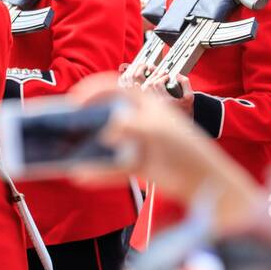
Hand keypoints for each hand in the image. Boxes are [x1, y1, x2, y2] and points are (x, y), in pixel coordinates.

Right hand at [66, 74, 262, 232]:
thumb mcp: (157, 131)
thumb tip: (107, 131)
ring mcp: (137, 142)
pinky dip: (98, 172)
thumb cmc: (187, 149)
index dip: (92, 90)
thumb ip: (131, 126)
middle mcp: (138, 120)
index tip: (74, 100)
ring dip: (89, 149)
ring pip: (106, 143)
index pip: (114, 87)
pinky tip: (84, 176)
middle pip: (105, 115)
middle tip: (66, 127)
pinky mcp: (136, 164)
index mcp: (146, 104)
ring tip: (70, 156)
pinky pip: (111, 167)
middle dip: (85, 120)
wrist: (205, 181)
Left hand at [141, 70, 193, 114]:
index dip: (162, 77)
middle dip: (155, 77)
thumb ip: (185, 83)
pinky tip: (137, 84)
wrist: (179, 125)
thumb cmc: (184, 112)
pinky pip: (136, 98)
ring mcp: (147, 108)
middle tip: (162, 76)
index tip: (168, 77)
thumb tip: (177, 75)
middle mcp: (153, 105)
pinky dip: (137, 90)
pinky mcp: (144, 110)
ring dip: (147, 82)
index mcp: (164, 101)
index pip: (157, 84)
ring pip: (142, 91)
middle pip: (148, 86)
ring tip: (155, 79)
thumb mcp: (189, 97)